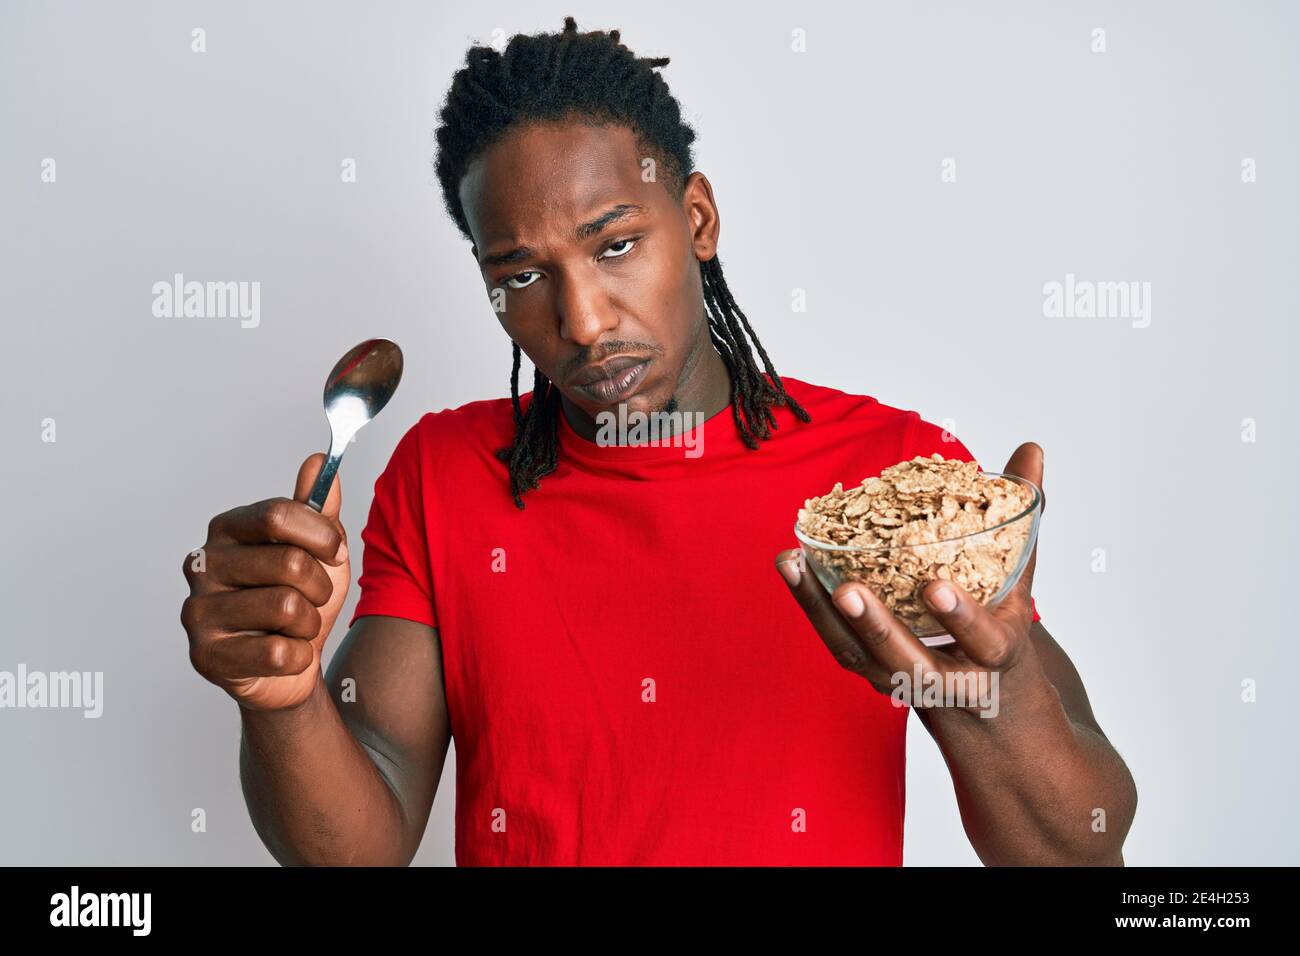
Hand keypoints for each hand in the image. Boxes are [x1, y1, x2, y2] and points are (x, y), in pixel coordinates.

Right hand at [181, 453, 349, 711]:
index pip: (280, 514)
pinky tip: (282, 654)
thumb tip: (319, 462)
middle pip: (290, 563)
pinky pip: (278, 652)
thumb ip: (317, 510)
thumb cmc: (300, 600)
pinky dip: (298, 656)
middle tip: (313, 599)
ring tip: (295, 627)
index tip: (334, 553)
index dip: (322, 536)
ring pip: (287, 608)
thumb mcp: (318, 550)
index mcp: (227, 529)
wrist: (289, 667)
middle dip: (320, 587)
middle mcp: (202, 564)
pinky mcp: (204, 656)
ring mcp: (197, 611)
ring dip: (309, 623)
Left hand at [776, 442, 1052, 718]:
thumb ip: (1021, 513)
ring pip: (857, 654)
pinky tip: (792, 567)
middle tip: (848, 591)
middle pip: (907, 661)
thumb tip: (1030, 448)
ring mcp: (901, 680)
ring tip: (794, 564)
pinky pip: (836, 643)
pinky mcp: (869, 671)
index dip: (960, 617)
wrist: (985, 695)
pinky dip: (811, 606)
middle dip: (877, 628)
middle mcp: (947, 678)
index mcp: (995, 653)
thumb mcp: (1017, 573)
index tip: (936, 588)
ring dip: (822, 611)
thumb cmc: (998, 619)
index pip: (982, 639)